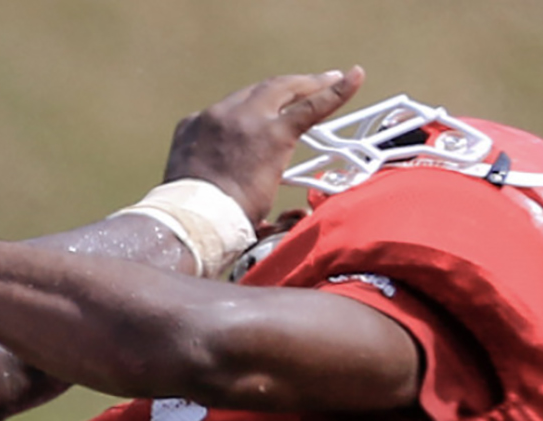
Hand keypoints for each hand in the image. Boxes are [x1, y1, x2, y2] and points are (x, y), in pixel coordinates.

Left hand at [163, 67, 365, 223]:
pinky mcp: (190, 124)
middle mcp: (243, 117)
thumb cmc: (233, 221)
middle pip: (280, 88)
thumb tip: (298, 214)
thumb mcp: (270, 206)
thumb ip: (287, 205)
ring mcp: (213, 116)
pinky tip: (237, 123)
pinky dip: (231, 117)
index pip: (311, 108)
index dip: (336, 92)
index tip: (354, 76)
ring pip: (246, 95)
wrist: (187, 222)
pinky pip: (216, 113)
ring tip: (283, 96)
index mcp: (272, 136)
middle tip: (324, 79)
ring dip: (267, 96)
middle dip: (305, 83)